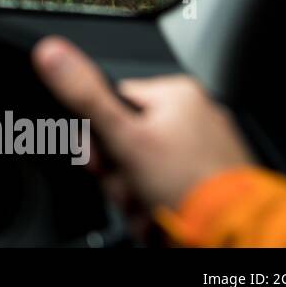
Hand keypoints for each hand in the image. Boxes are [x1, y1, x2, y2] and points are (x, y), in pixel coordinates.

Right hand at [31, 36, 253, 219]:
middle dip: (119, 174)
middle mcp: (194, 115)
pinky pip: (166, 184)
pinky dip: (158, 202)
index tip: (100, 162)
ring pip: (142, 167)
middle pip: (125, 140)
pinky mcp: (209, 177)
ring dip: (135, 194)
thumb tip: (51, 52)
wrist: (234, 234)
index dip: (97, 141)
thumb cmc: (190, 186)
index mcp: (175, 94)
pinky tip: (163, 213)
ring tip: (150, 206)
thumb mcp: (125, 138)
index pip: (110, 106)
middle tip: (131, 189)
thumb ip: (85, 97)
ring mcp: (204, 148)